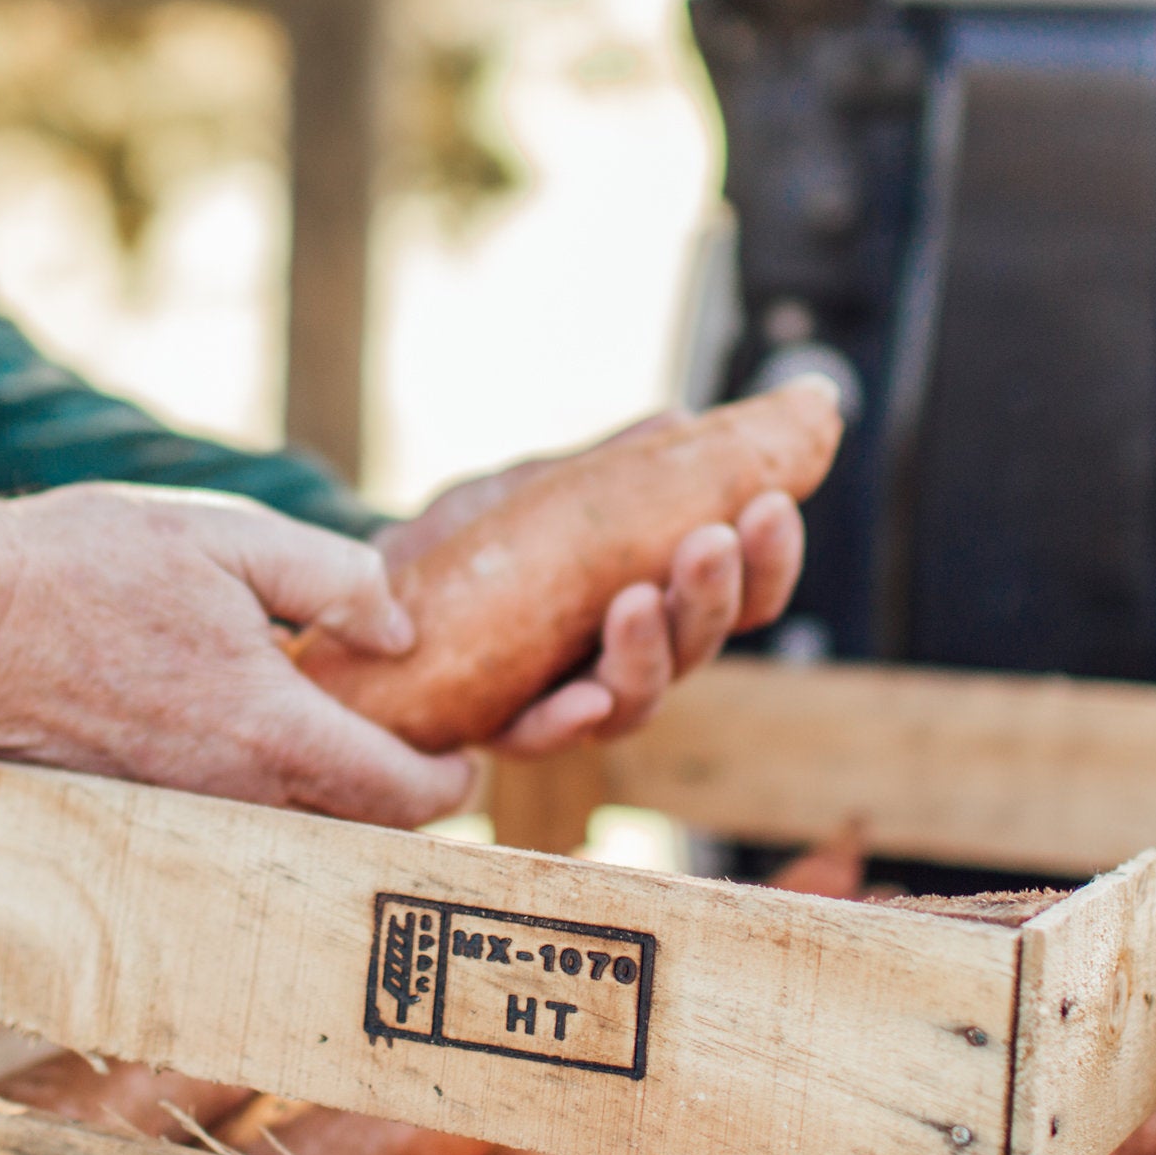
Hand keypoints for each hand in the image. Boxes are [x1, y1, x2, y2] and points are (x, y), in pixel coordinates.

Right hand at [0, 463, 476, 826]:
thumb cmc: (82, 565)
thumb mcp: (227, 536)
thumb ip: (330, 578)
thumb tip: (398, 624)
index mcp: (270, 728)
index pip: (400, 794)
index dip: (450, 781)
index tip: (466, 754)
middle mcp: (231, 794)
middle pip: (355, 828)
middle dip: (399, 797)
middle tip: (416, 747)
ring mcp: (178, 817)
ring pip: (292, 833)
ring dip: (329, 799)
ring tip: (341, 740)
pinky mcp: (133, 817)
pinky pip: (226, 826)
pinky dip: (260, 798)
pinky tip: (249, 742)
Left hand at [371, 419, 808, 759]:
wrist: (381, 582)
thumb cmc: (484, 542)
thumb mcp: (550, 488)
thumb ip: (619, 467)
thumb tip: (685, 417)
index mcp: (662, 599)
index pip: (741, 591)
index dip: (770, 557)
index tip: (774, 503)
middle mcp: (629, 657)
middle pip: (699, 642)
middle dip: (714, 593)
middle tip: (712, 540)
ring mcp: (569, 699)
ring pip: (635, 696)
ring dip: (647, 652)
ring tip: (635, 599)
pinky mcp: (501, 726)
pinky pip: (542, 737)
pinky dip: (567, 720)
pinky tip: (584, 697)